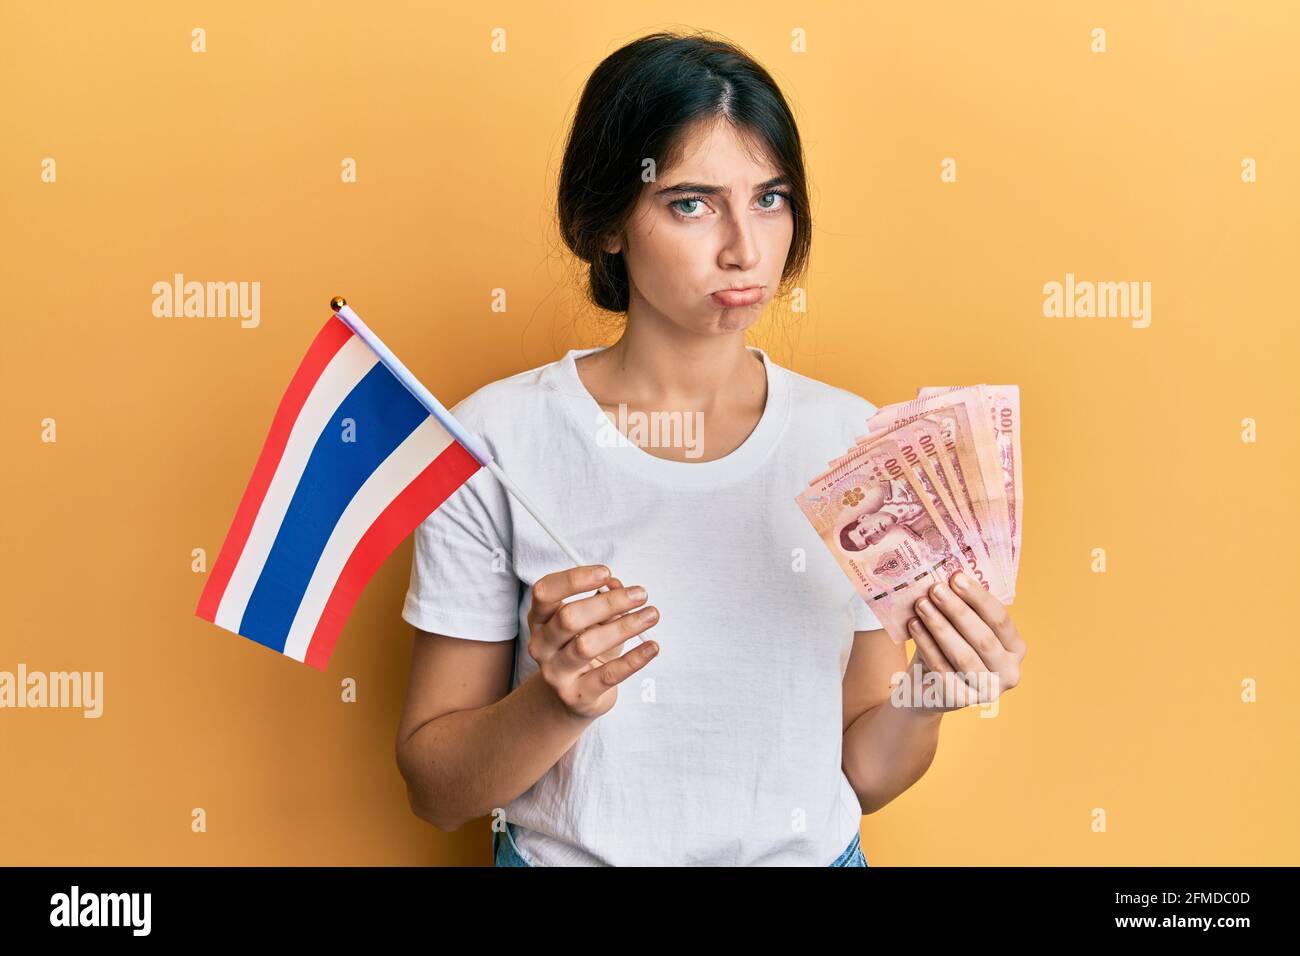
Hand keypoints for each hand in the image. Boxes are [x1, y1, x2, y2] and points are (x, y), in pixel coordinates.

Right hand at [525, 564, 660, 719]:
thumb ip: (602, 599)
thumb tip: (618, 585)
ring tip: (651, 615)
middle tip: (640, 594)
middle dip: (609, 602)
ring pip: (586, 645)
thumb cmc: (583, 649)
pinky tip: (652, 647)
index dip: (574, 579)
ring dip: (624, 627)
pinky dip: (633, 659)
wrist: (573, 697)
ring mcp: (555, 673)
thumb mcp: (592, 621)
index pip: (545, 592)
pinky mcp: (576, 695)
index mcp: (540, 619)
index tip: (606, 572)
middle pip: (568, 617)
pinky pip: (607, 675)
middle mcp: (541, 645)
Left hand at [899, 571, 1026, 712]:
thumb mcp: (958, 626)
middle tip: (935, 588)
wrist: (926, 686)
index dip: (978, 598)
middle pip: (983, 638)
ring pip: (964, 656)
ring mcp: (988, 691)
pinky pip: (943, 670)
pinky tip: (914, 626)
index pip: (1000, 619)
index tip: (955, 577)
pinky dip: (927, 646)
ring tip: (921, 605)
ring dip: (941, 627)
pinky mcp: (963, 702)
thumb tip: (946, 573)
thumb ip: (961, 606)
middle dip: (958, 611)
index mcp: (1015, 648)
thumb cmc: (946, 646)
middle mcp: (1009, 672)